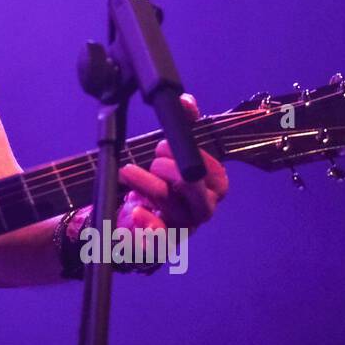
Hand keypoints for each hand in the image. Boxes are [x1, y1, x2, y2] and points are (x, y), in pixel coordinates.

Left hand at [116, 94, 228, 235]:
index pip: (216, 176)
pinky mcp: (159, 242)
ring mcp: (182, 228)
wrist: (132, 213)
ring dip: (148, 185)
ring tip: (128, 171)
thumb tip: (186, 102)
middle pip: (197, 194)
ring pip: (173, 209)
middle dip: (172, 171)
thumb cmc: (160, 179)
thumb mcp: (171, 151)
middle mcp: (200, 210)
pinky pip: (159, 238)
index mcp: (212, 189)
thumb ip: (183, 124)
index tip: (166, 148)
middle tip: (154, 158)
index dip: (193, 159)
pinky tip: (136, 211)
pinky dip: (149, 224)